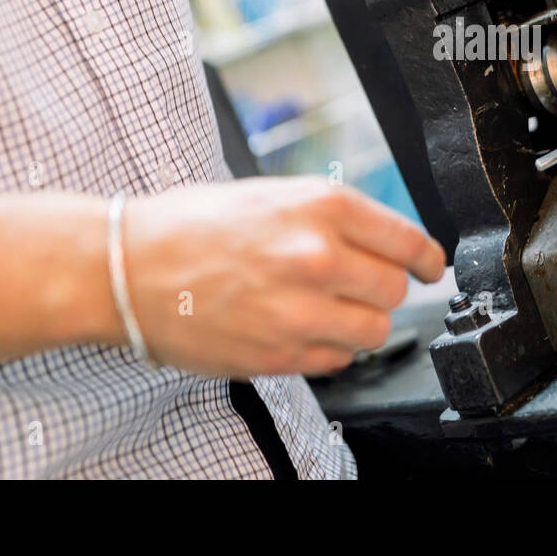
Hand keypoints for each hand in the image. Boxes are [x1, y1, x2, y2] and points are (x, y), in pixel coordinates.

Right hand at [117, 177, 444, 377]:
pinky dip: (328, 349)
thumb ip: (333, 217)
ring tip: (327, 309)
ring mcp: (300, 311)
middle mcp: (318, 257)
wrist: (128, 268)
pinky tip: (299, 328)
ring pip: (373, 330)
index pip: (408, 241)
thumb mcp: (274, 194)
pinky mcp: (279, 354)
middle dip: (383, 288)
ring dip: (359, 323)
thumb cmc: (193, 226)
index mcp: (321, 208)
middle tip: (358, 284)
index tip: (429, 266)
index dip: (426, 258)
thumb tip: (384, 241)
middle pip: (395, 290)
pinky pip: (336, 361)